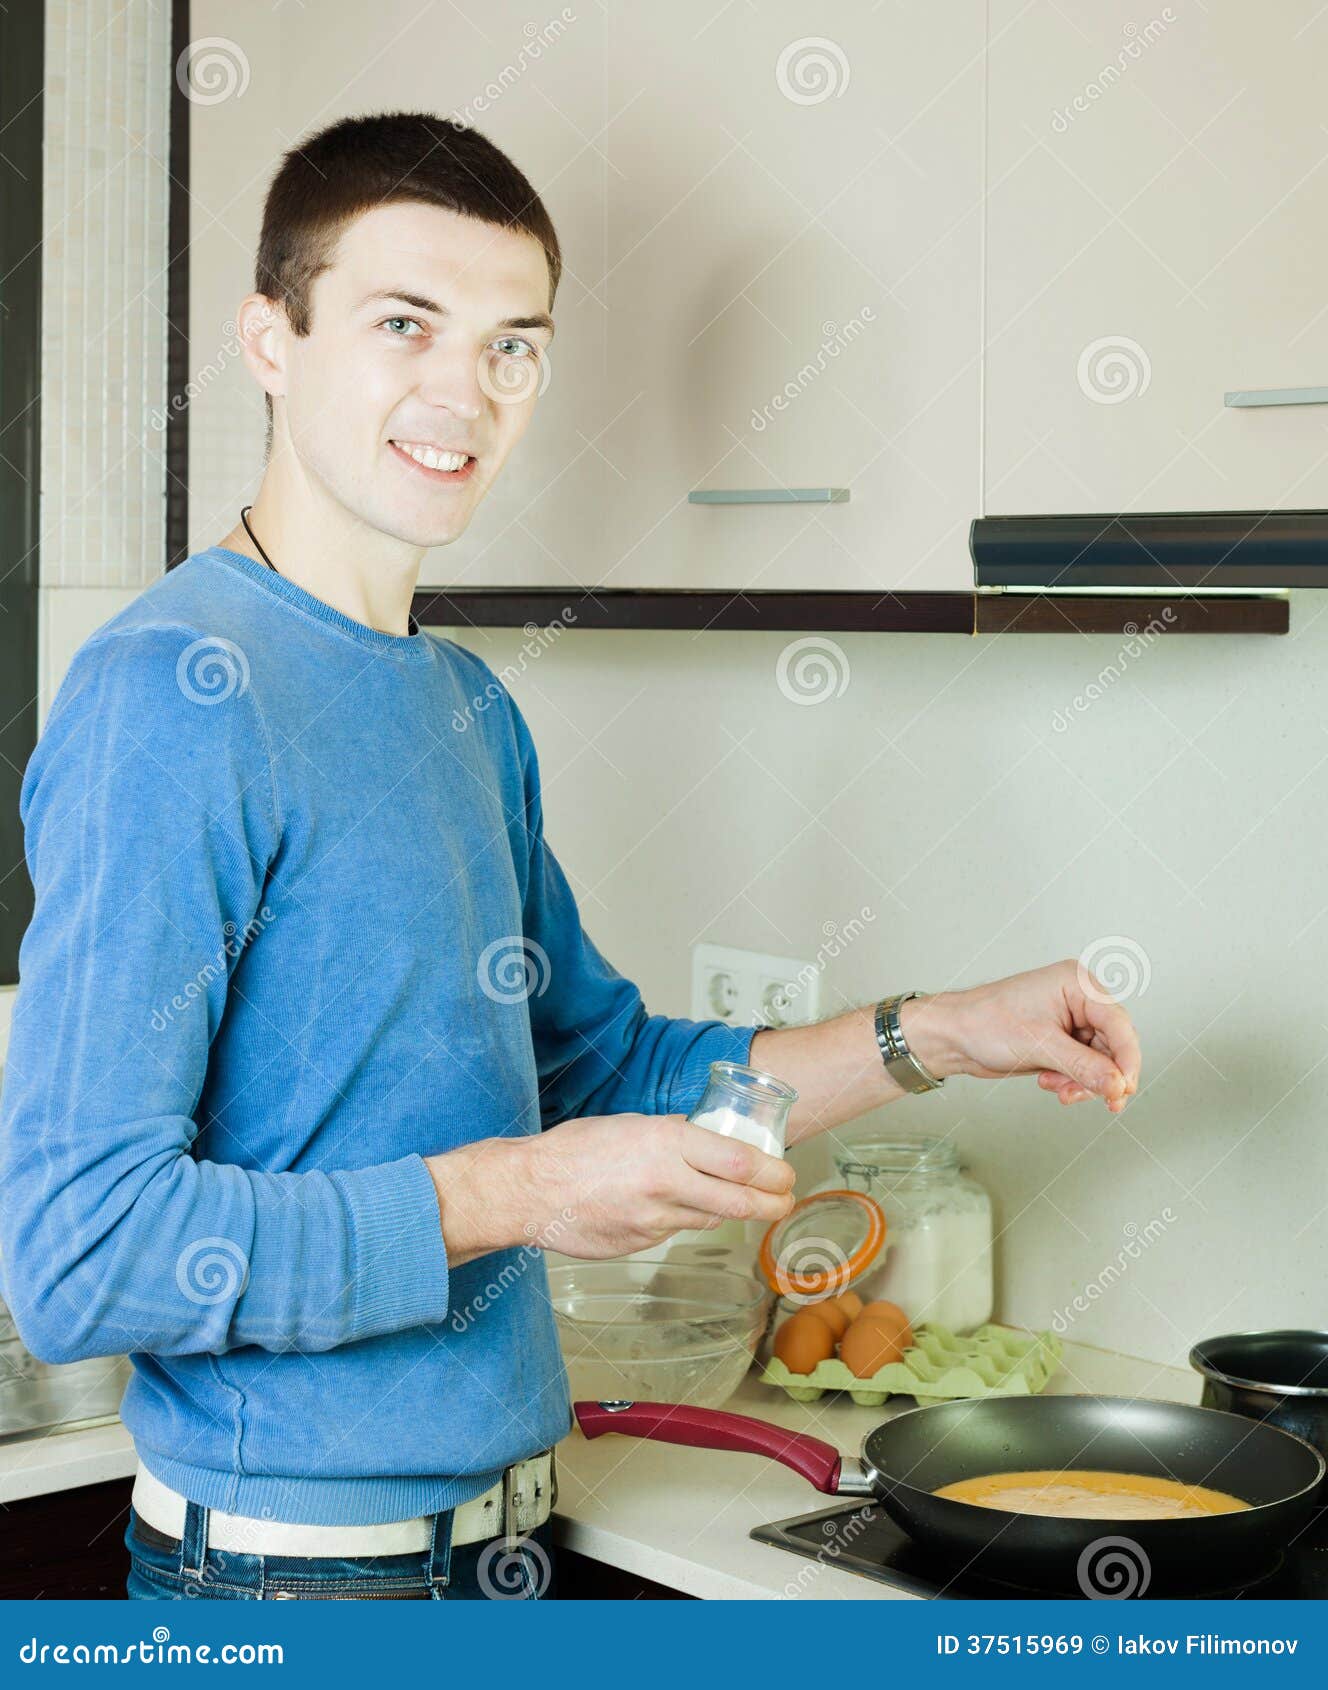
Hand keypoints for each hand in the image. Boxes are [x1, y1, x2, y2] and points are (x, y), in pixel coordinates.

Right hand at [426, 1115, 795, 1264]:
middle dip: (773, 1205)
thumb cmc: (576, 1149)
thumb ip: (675, 1137)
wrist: (530, 1190)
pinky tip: (662, 1206)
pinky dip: (681, 1219)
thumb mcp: (633, 1125)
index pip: (742, 1163)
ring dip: (724, 1210)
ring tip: (725, 1199)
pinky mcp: (642, 1244)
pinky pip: (675, 1231)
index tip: (787, 1175)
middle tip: (787, 1201)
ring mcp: (654, 1219)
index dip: (775, 1173)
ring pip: (710, 1218)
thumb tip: (712, 1144)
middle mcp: (667, 1183)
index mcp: (667, 1143)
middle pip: (741, 1202)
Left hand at [900, 959, 1140, 1112]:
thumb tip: (1117, 1084)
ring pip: (1099, 1061)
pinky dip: (1073, 1081)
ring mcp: (1071, 1021)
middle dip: (1102, 1076)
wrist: (953, 1036)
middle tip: (1101, 1101)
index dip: (1127, 1058)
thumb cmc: (984, 1023)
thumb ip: (1083, 1066)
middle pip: (1113, 1045)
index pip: (1118, 1023)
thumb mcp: (1039, 1045)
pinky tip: (1051, 1084)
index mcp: (1077, 984)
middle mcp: (1079, 999)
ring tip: (1058, 1090)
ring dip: (1084, 1082)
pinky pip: (1083, 1067)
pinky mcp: (1061, 1041)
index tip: (1125, 1087)